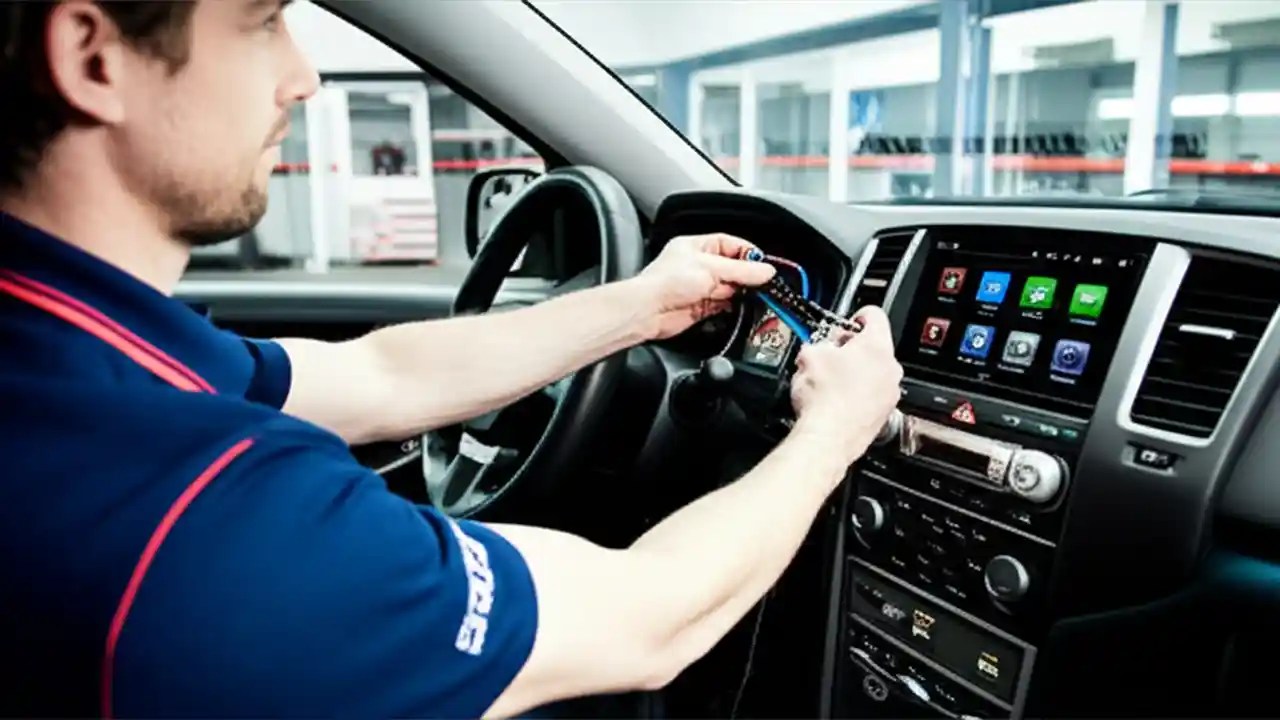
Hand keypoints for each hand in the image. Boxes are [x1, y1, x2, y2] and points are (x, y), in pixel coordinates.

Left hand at [632, 233, 776, 339]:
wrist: (649, 311)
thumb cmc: (668, 282)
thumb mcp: (711, 269)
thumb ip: (742, 271)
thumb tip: (766, 271)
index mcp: (696, 246)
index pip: (728, 243)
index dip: (747, 252)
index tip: (763, 262)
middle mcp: (697, 265)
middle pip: (731, 267)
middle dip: (747, 275)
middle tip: (764, 281)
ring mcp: (699, 287)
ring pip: (729, 287)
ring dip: (742, 292)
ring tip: (757, 295)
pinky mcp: (700, 307)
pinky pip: (723, 305)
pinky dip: (734, 306)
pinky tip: (744, 306)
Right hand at [789, 307, 902, 466]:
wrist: (827, 439)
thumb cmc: (822, 398)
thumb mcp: (809, 355)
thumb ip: (819, 342)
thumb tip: (820, 346)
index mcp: (876, 345)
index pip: (874, 315)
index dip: (856, 316)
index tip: (846, 325)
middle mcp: (890, 368)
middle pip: (874, 347)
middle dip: (852, 349)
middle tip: (830, 357)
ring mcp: (890, 393)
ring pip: (874, 373)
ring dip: (855, 374)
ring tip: (830, 383)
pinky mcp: (884, 414)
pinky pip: (873, 396)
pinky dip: (858, 395)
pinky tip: (837, 402)